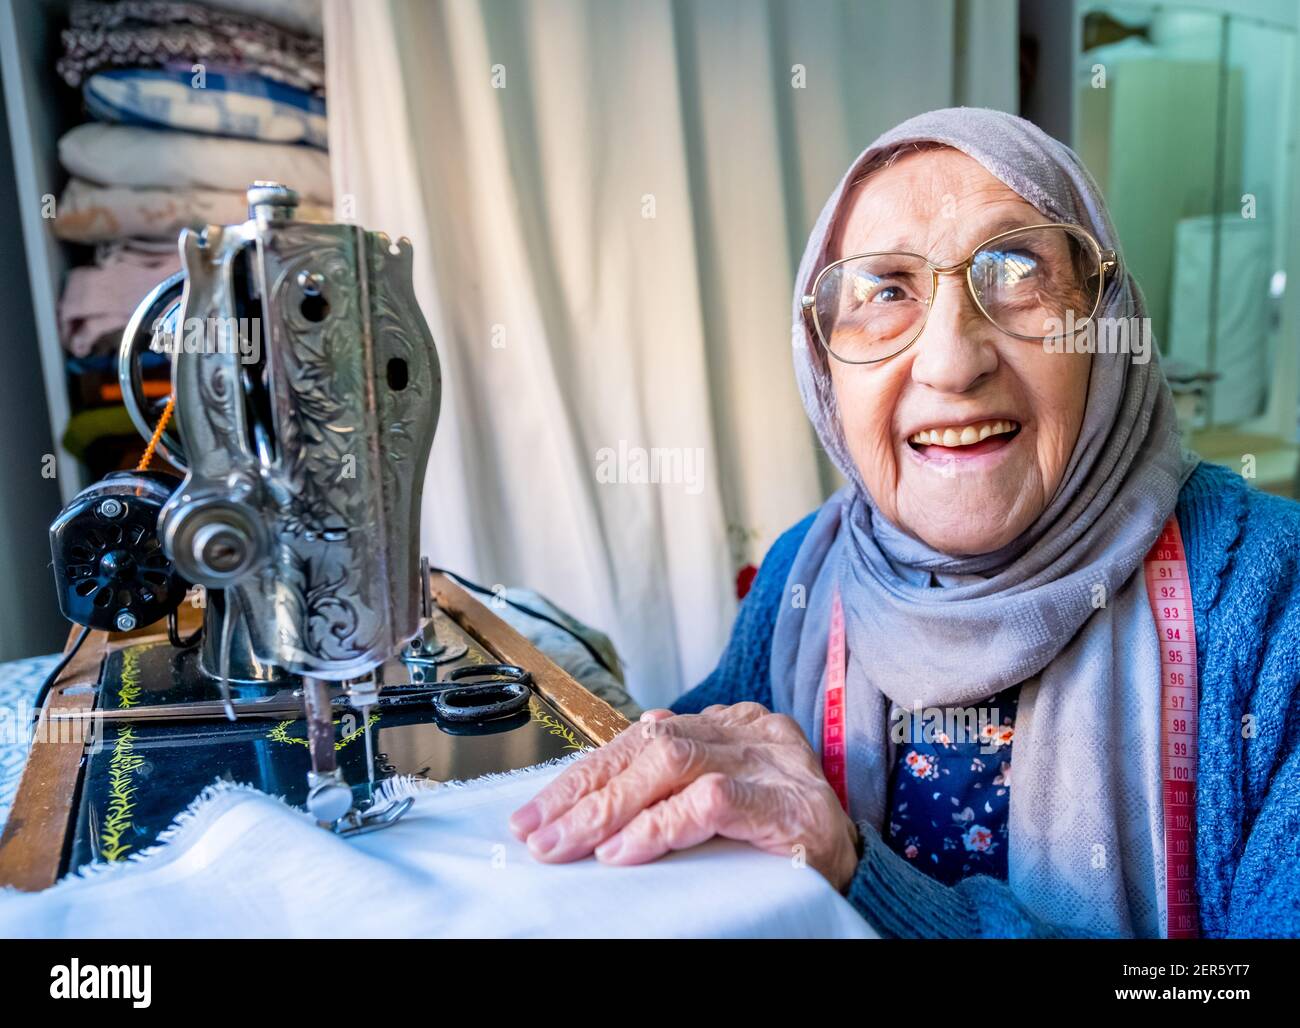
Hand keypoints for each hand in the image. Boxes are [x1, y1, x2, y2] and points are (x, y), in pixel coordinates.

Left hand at [508, 702, 860, 891]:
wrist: (862, 877)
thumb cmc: (782, 843)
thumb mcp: (720, 803)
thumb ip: (671, 787)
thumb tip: (592, 796)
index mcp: (730, 725)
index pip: (640, 738)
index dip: (584, 774)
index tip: (536, 811)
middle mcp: (750, 731)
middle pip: (649, 746)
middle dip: (584, 793)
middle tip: (538, 834)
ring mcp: (773, 762)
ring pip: (672, 763)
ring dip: (610, 808)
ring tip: (569, 845)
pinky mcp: (789, 803)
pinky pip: (711, 801)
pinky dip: (660, 826)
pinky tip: (627, 850)